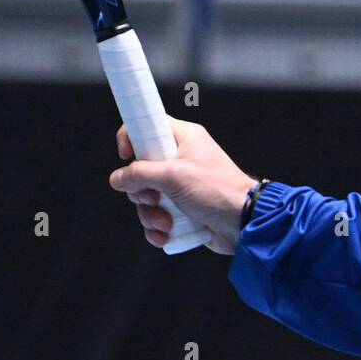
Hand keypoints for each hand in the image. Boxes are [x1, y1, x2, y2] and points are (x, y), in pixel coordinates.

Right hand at [108, 118, 255, 255]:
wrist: (244, 224)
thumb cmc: (217, 191)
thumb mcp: (174, 176)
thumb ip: (139, 174)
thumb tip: (117, 179)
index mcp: (183, 139)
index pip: (147, 125)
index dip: (131, 137)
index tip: (126, 155)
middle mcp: (181, 160)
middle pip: (140, 169)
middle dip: (140, 191)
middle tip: (154, 198)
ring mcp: (180, 186)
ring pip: (145, 197)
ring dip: (149, 214)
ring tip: (166, 222)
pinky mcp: (181, 209)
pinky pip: (155, 216)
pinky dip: (157, 228)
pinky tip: (166, 234)